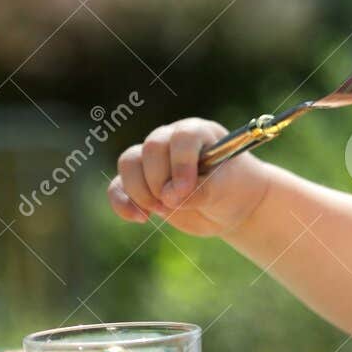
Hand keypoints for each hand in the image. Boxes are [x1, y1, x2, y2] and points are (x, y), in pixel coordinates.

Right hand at [107, 117, 271, 237]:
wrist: (229, 205)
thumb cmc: (232, 188)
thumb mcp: (225, 189)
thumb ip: (200, 190)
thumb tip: (169, 197)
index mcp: (197, 133)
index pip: (182, 137)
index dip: (181, 163)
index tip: (185, 190)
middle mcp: (170, 140)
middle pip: (151, 149)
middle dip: (160, 180)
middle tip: (175, 203)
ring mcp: (152, 159)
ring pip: (129, 162)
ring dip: (140, 191)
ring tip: (162, 210)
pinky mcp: (140, 182)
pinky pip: (118, 186)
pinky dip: (123, 203)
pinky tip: (139, 218)